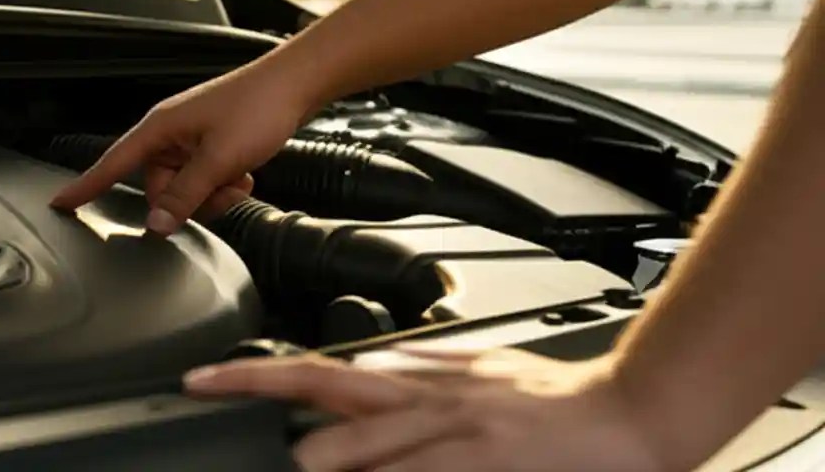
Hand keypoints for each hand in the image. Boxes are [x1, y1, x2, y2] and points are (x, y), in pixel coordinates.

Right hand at [50, 61, 312, 232]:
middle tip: (222, 188)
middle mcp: (171, 133)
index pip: (113, 164)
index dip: (86, 186)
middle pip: (160, 189)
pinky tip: (246, 172)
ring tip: (238, 177)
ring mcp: (192, 139)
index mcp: (160, 129)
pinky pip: (207, 180)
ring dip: (214, 192)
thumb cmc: (258, 106)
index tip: (60, 203)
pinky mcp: (212, 144)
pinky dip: (226, 183)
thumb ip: (185, 195)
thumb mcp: (219, 159)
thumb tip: (156, 225)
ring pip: (187, 189)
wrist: (296, 84)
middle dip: (192, 199)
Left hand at [182, 347, 665, 471]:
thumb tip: (371, 368)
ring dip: (327, 458)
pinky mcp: (483, 461)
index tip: (202, 379)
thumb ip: (419, 371)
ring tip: (300, 463)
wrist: (627, 413)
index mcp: (414, 379)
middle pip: (324, 396)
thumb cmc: (553, 398)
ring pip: (364, 442)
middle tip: (226, 412)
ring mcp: (451, 430)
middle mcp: (421, 398)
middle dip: (269, 409)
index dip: (252, 375)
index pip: (316, 372)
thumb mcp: (474, 372)